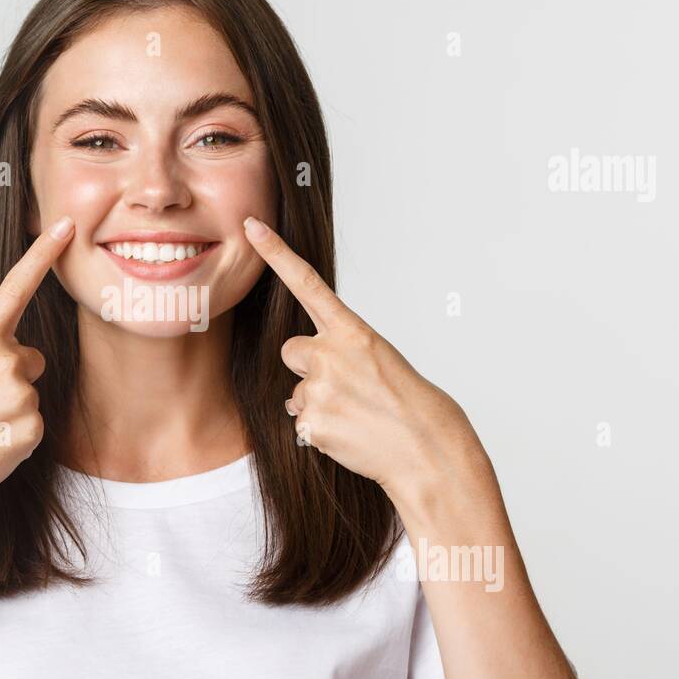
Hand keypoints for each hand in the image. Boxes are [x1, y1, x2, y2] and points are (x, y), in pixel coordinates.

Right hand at [0, 216, 75, 537]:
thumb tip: (27, 362)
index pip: (16, 289)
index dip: (42, 255)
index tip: (65, 226)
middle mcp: (2, 361)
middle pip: (31, 359)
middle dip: (12, 378)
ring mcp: (20, 394)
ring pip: (32, 392)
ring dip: (12, 409)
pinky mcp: (32, 426)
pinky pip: (36, 423)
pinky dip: (18, 436)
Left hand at [242, 216, 498, 515]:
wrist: (427, 451)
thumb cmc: (409, 406)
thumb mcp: (380, 362)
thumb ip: (340, 356)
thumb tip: (300, 388)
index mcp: (354, 332)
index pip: (306, 284)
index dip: (276, 254)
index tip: (251, 227)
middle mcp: (331, 355)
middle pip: (291, 351)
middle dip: (309, 367)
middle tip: (348, 388)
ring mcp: (319, 390)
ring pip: (298, 393)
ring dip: (319, 404)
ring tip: (357, 416)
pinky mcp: (311, 423)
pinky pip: (302, 422)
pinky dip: (321, 431)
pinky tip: (351, 435)